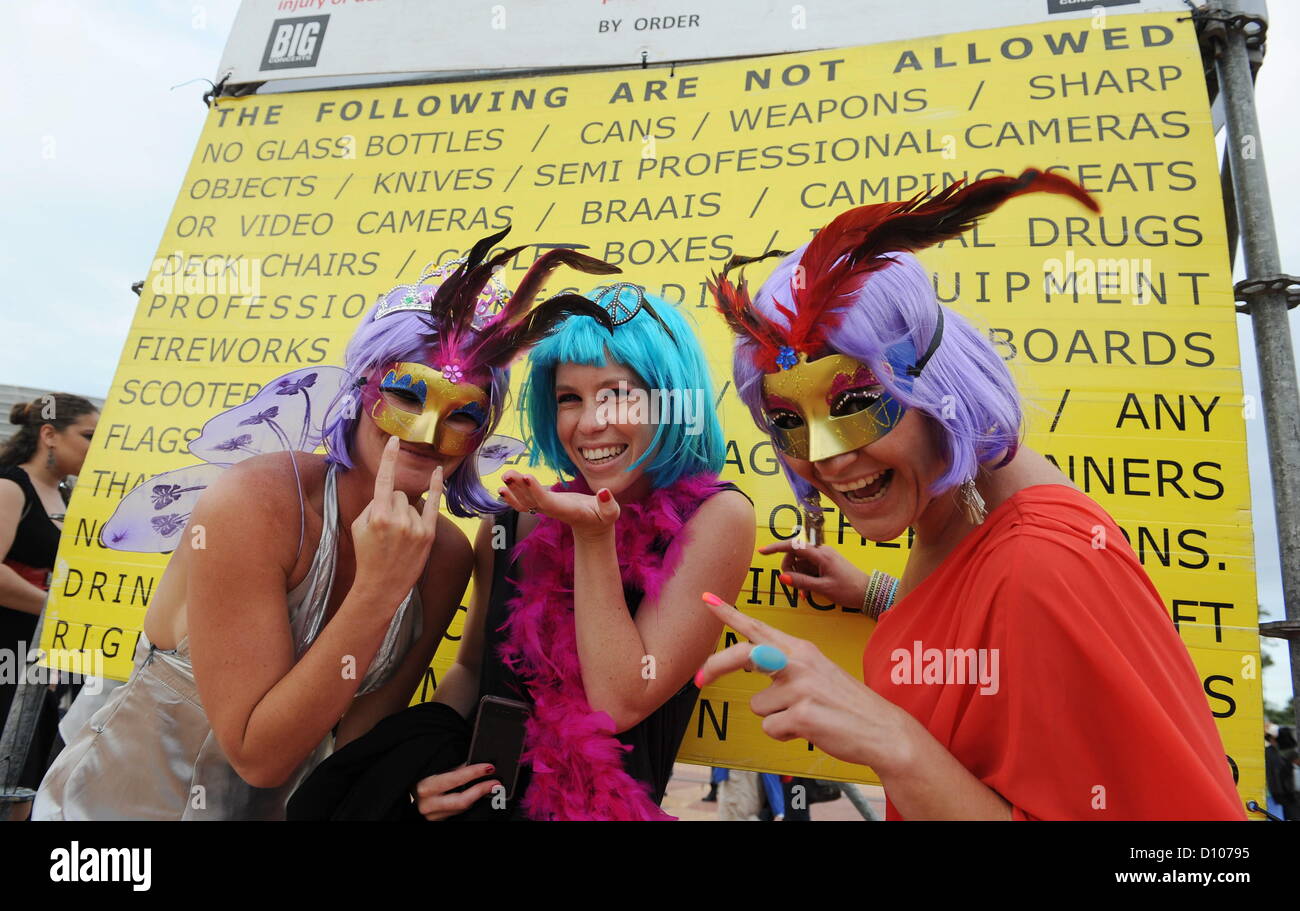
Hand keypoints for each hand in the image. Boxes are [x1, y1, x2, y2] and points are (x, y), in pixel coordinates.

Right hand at [351, 436, 441, 599]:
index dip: (389, 458)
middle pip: (397, 493)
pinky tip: (437, 471)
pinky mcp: (428, 534)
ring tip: (397, 537)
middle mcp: (399, 519)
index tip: (394, 439)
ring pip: (410, 503)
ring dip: (404, 513)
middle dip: (391, 504)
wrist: (382, 585)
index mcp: (378, 516)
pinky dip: (436, 487)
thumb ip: (372, 504)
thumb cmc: (368, 554)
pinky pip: (434, 504)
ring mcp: (415, 527)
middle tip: (386, 529)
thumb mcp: (358, 527)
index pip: (384, 480)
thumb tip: (388, 491)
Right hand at [412, 763, 500, 820]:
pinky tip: (477, 795)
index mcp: (425, 786)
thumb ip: (455, 767)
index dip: (474, 772)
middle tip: (496, 783)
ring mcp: (431, 814)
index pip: (455, 779)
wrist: (405, 787)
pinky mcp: (436, 820)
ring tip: (491, 787)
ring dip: (478, 796)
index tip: (489, 767)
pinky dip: (469, 802)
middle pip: (461, 800)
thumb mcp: (437, 766)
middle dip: (481, 790)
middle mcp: (427, 803)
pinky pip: (457, 812)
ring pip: (461, 808)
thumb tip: (479, 765)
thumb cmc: (424, 773)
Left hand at [497, 470, 618, 540]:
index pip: (548, 501)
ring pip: (525, 500)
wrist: (592, 527)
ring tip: (505, 474)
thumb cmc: (603, 518)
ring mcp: (546, 508)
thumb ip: (608, 504)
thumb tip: (604, 492)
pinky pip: (524, 502)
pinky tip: (502, 488)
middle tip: (508, 474)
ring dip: (513, 489)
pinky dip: (512, 496)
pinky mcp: (543, 503)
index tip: (527, 477)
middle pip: (532, 500)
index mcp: (567, 511)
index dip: (536, 491)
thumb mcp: (611, 512)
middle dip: (519, 488)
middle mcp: (552, 510)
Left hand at [694, 593, 913, 776]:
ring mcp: (800, 687)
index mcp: (801, 649)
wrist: (883, 730)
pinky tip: (810, 730)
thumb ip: (785, 664)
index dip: (729, 614)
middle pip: (742, 656)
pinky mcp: (801, 714)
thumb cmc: (846, 704)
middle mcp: (799, 662)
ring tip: (806, 717)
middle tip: (698, 680)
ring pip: (758, 706)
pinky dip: (785, 735)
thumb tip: (749, 665)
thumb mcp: (818, 672)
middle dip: (715, 667)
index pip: (759, 627)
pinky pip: (770, 728)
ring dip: (776, 717)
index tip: (706, 598)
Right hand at [759, 539, 868, 607]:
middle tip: (792, 585)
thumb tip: (783, 577)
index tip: (763, 550)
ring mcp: (824, 557)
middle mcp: (822, 552)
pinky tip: (807, 592)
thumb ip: (802, 582)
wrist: (868, 592)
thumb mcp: (823, 588)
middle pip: (795, 555)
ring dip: (798, 577)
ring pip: (801, 563)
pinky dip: (805, 578)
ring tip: (804, 593)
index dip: (777, 547)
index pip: (794, 546)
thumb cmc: (849, 590)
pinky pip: (808, 568)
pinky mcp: (826, 563)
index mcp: (821, 555)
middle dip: (789, 569)